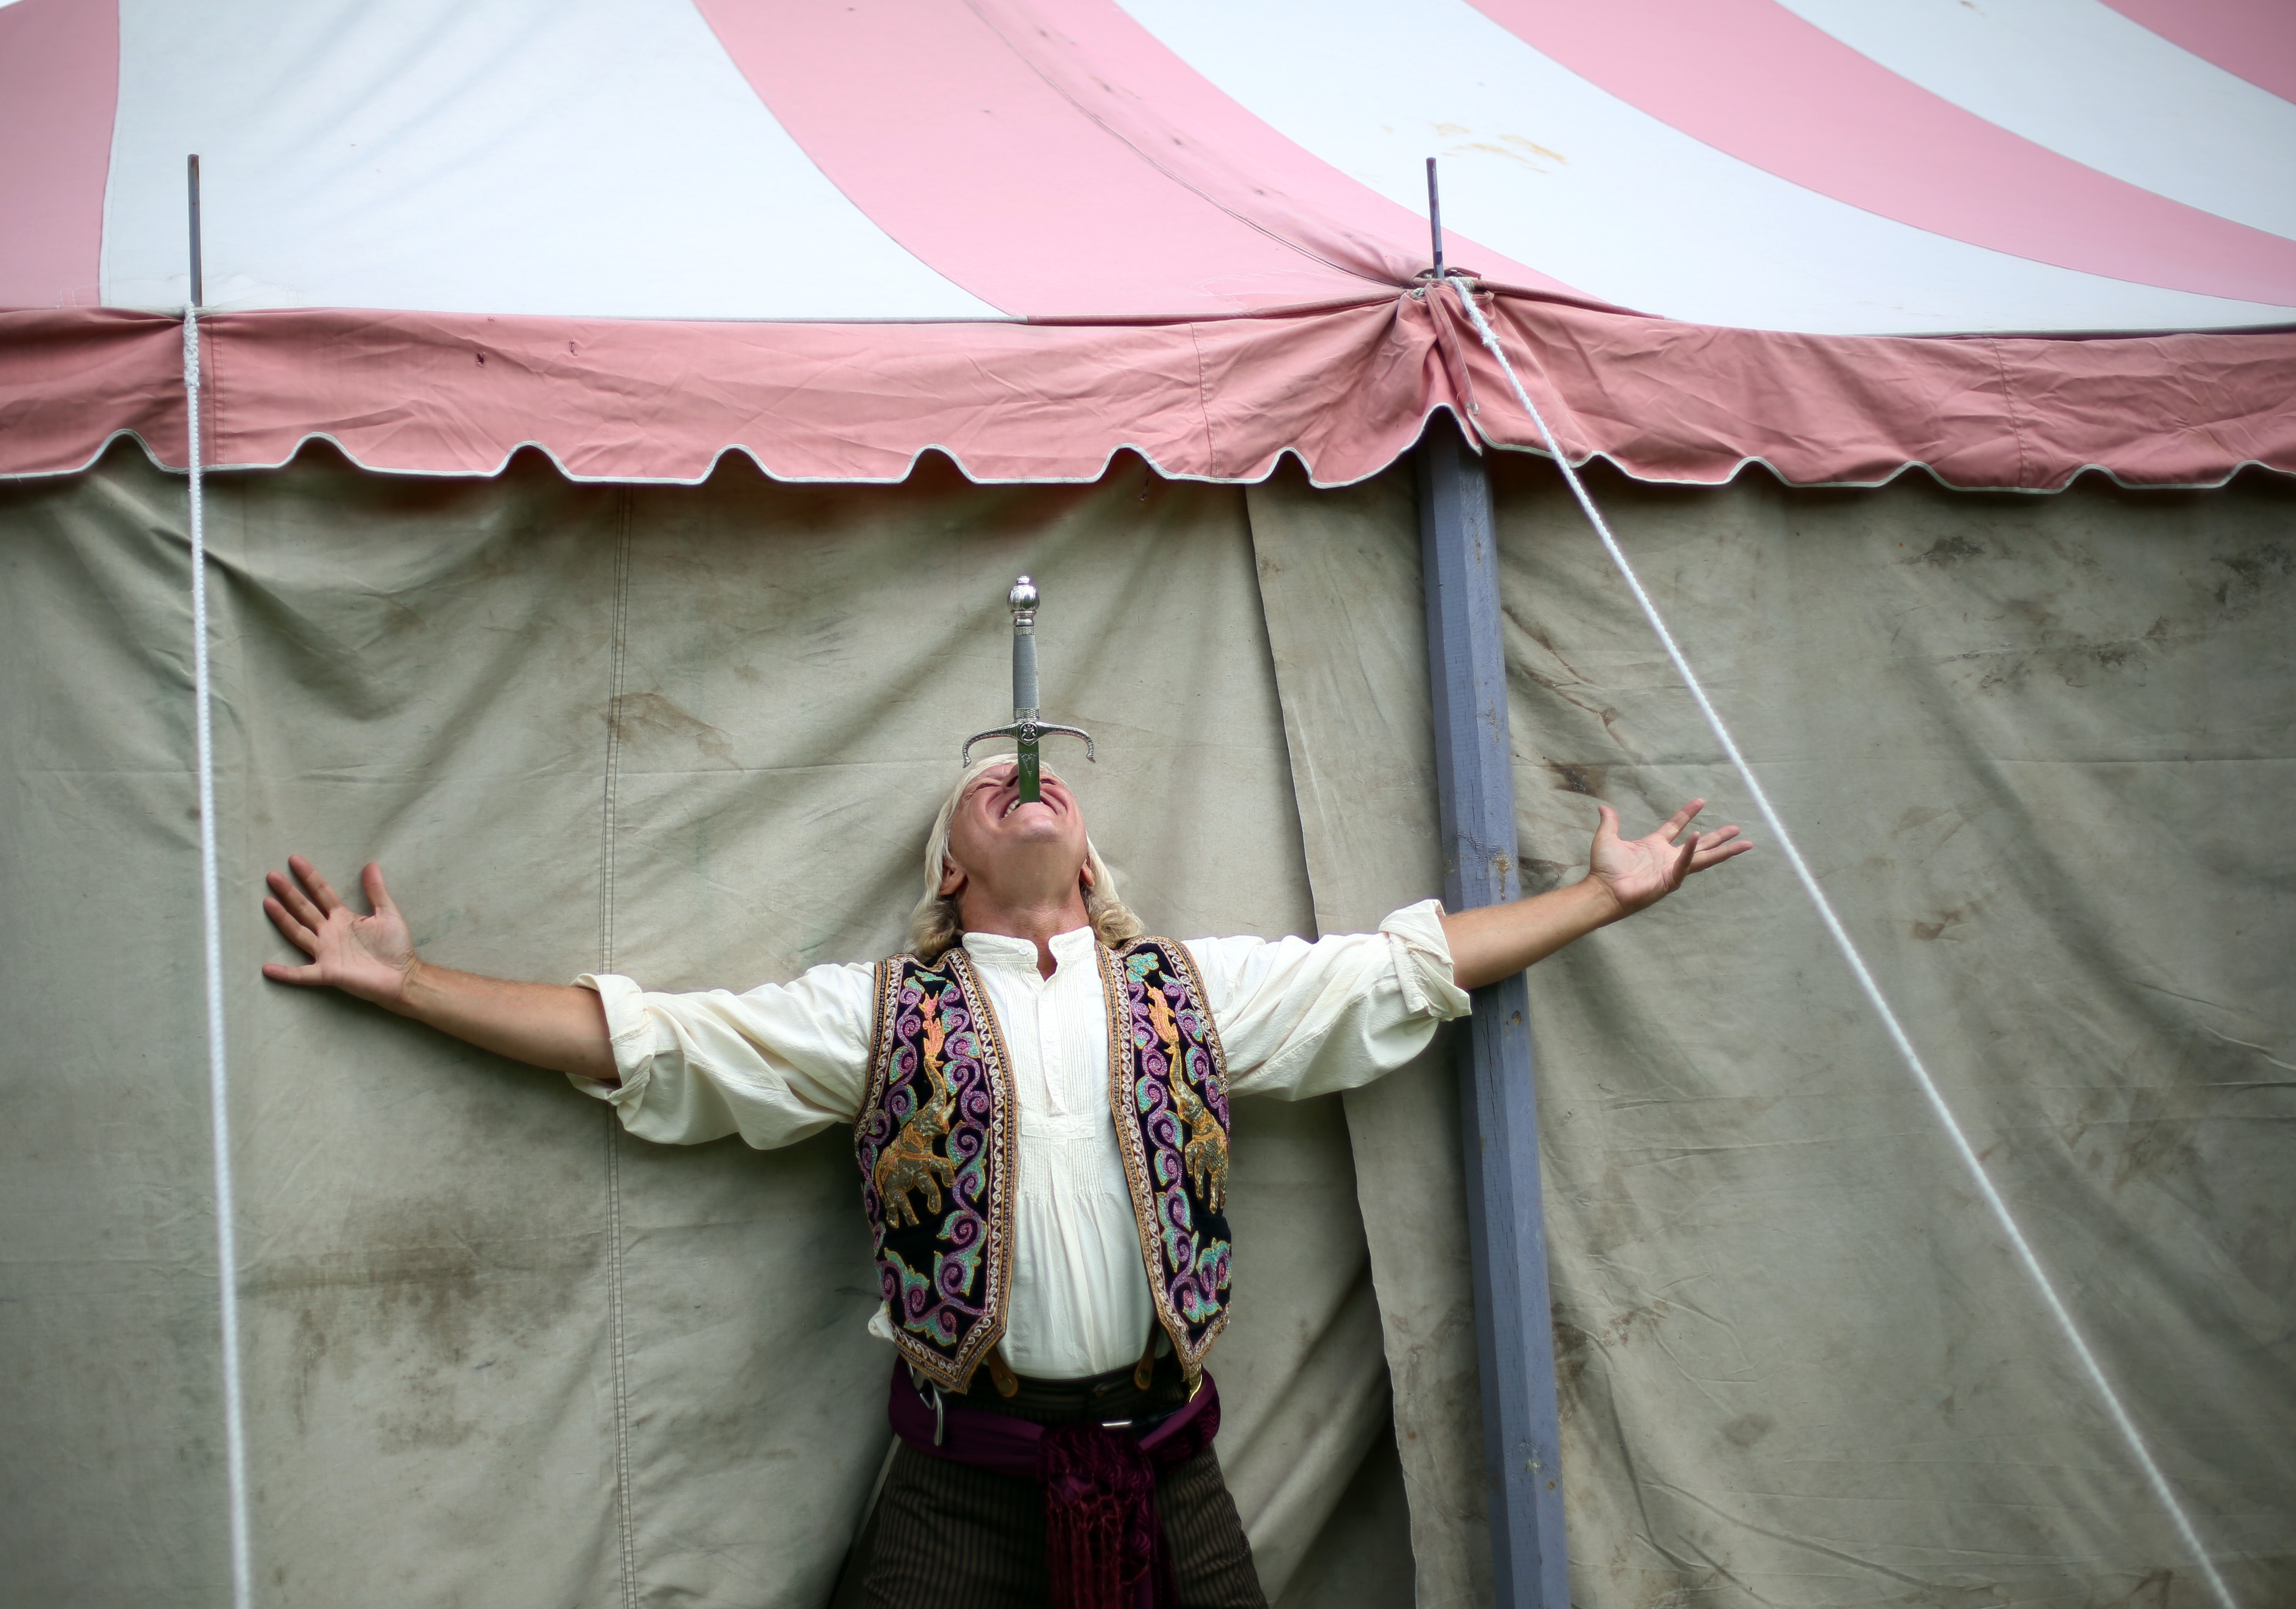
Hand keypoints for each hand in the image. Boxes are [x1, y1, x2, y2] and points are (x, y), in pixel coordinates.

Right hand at [262, 856, 418, 1007]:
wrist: (403, 976)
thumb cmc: (396, 946)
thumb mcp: (387, 913)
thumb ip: (376, 891)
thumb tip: (372, 864)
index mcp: (343, 917)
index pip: (322, 892)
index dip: (309, 877)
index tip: (294, 859)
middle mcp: (329, 932)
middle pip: (305, 909)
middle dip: (289, 892)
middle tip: (272, 875)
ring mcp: (326, 952)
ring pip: (298, 933)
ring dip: (283, 919)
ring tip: (267, 902)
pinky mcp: (328, 973)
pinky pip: (302, 974)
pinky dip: (285, 973)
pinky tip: (267, 968)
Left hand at [1587, 798, 1750, 917]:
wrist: (1603, 889)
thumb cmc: (1604, 869)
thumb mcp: (1606, 839)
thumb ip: (1609, 823)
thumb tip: (1603, 807)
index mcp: (1655, 846)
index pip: (1675, 826)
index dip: (1687, 813)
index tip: (1701, 801)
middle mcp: (1667, 857)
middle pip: (1700, 844)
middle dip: (1719, 837)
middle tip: (1737, 828)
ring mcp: (1672, 869)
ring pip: (1704, 857)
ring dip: (1724, 850)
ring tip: (1744, 843)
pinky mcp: (1671, 879)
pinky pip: (1685, 863)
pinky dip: (1691, 851)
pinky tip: (1698, 837)